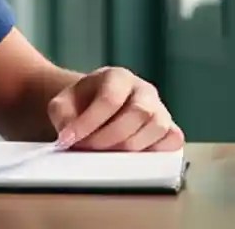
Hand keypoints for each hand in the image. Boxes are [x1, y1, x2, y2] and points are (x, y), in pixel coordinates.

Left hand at [46, 66, 183, 151]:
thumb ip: (61, 115)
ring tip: (104, 155)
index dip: (89, 122)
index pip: (109, 98)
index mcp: (118, 77)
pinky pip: (173, 140)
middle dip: (109, 137)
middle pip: (138, 113)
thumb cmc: (81, 105)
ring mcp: (161, 109)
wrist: (94, 108)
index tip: (69, 139)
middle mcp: (144, 90)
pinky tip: (129, 157)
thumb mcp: (62, 104)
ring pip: (157, 128)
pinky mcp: (170, 130)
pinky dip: (154, 151)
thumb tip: (69, 135)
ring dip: (129, 147)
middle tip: (87, 149)